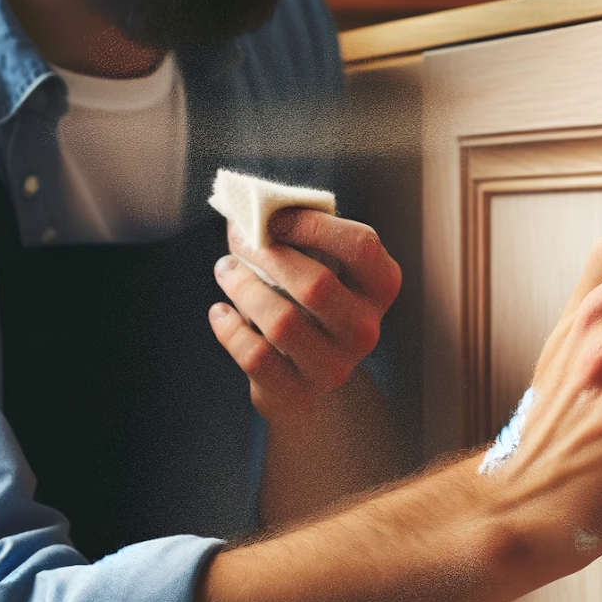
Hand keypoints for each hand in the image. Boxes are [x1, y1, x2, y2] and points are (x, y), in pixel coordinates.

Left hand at [209, 211, 401, 420]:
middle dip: (266, 254)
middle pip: (316, 284)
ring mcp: (335, 365)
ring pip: (281, 321)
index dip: (314, 224)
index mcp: (380, 287)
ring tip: (225, 270)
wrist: (307, 380)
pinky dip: (229, 328)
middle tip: (238, 239)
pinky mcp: (298, 392)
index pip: (361, 245)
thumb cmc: (309, 306)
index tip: (274, 217)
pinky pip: (255, 356)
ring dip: (243, 287)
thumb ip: (295, 237)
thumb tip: (246, 209)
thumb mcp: (318, 268)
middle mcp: (365, 329)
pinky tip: (220, 311)